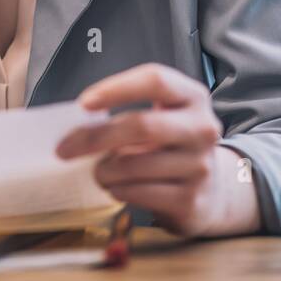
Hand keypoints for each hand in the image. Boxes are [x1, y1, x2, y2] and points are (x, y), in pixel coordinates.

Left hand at [54, 63, 261, 238]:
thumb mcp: (163, 116)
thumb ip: (131, 111)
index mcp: (192, 96)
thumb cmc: (172, 144)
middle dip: (96, 137)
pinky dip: (117, 190)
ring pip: (135, 166)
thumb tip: (77, 125)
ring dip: (103, 170)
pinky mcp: (192, 201)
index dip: (116, 88)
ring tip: (95, 170)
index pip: (155, 80)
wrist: (214, 190)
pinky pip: (139, 194)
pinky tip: (115, 187)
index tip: (84, 104)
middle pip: (142, 125)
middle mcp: (202, 128)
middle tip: (65, 148)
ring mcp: (200, 166)